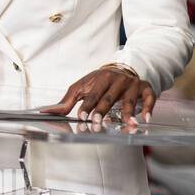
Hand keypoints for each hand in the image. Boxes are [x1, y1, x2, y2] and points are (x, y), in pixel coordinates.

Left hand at [39, 66, 155, 127]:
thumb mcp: (82, 88)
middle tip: (97, 125)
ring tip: (127, 125)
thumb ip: (66, 101)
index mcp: (99, 78)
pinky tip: (144, 119)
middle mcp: (116, 80)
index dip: (87, 106)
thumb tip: (44, 112)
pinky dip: (148, 108)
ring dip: (128, 113)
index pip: (92, 94)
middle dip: (102, 111)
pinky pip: (149, 98)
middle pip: (108, 98)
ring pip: (129, 100)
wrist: (122, 70)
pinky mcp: (146, 89)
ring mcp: (132, 85)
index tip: (82, 117)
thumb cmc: (98, 83)